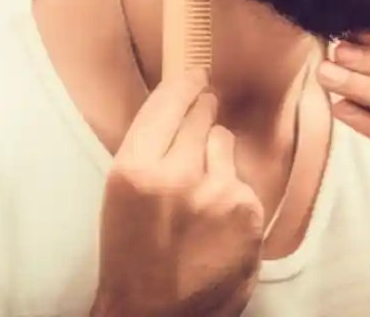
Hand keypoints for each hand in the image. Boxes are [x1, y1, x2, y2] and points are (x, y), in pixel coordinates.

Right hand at [94, 69, 263, 316]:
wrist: (152, 314)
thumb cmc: (131, 253)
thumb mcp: (122, 192)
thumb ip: (151, 147)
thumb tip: (185, 101)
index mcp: (135, 167)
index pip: (170, 101)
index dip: (186, 85)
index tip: (195, 76)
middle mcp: (178, 174)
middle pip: (204, 114)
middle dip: (201, 120)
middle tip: (192, 142)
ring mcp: (218, 193)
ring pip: (225, 145)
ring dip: (216, 160)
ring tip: (197, 198)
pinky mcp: (248, 213)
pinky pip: (243, 181)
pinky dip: (232, 195)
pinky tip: (214, 222)